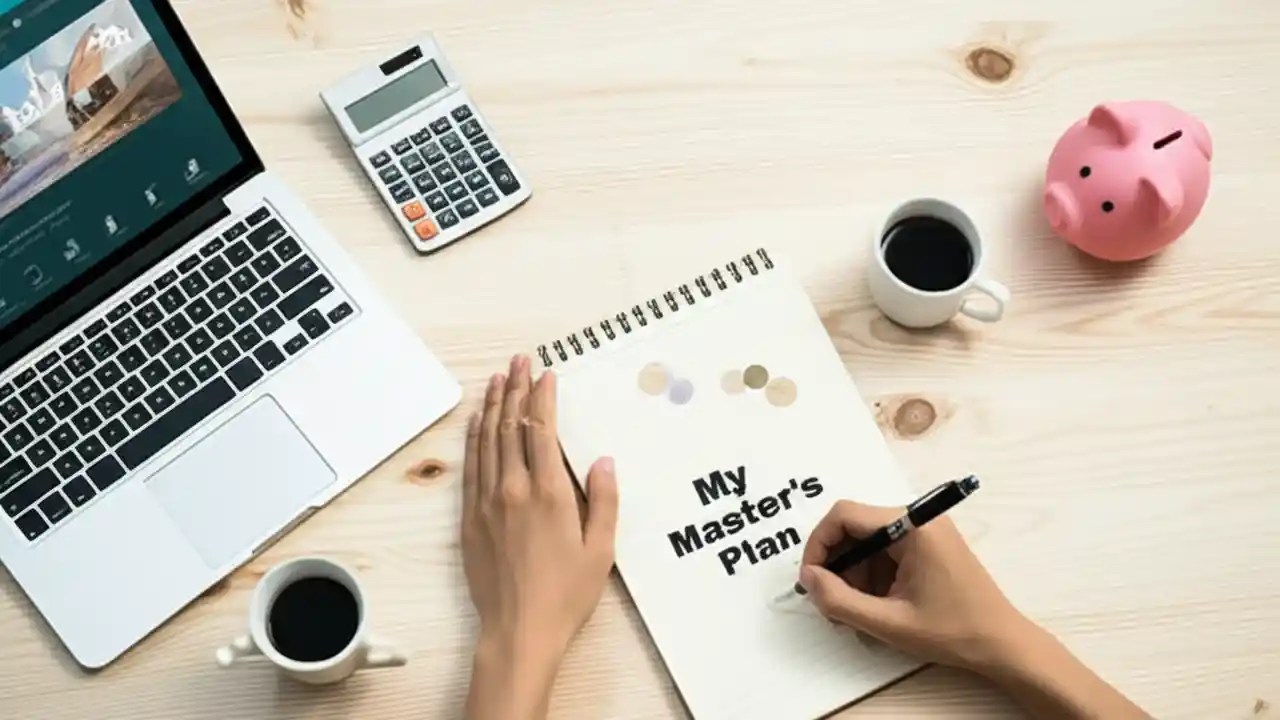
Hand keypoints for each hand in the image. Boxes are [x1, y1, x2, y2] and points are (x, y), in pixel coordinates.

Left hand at [462, 355, 618, 719]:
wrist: (518, 631)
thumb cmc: (564, 596)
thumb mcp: (600, 550)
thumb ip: (604, 500)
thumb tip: (602, 460)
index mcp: (549, 494)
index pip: (542, 430)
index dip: (542, 397)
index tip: (546, 374)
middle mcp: (513, 490)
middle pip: (510, 426)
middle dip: (515, 389)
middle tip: (518, 361)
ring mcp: (487, 503)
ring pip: (487, 440)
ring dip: (493, 406)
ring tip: (498, 380)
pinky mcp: (470, 520)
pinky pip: (471, 466)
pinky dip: (474, 438)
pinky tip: (478, 422)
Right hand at [798, 500, 1028, 672]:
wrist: (1003, 645)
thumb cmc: (952, 632)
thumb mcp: (888, 622)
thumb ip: (840, 600)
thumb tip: (807, 578)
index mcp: (913, 526)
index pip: (845, 514)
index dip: (819, 544)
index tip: (811, 580)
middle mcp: (919, 519)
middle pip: (855, 528)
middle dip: (837, 565)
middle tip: (831, 603)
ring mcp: (925, 532)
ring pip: (867, 542)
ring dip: (853, 575)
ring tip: (854, 613)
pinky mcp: (928, 547)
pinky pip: (885, 552)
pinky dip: (872, 577)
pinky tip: (874, 606)